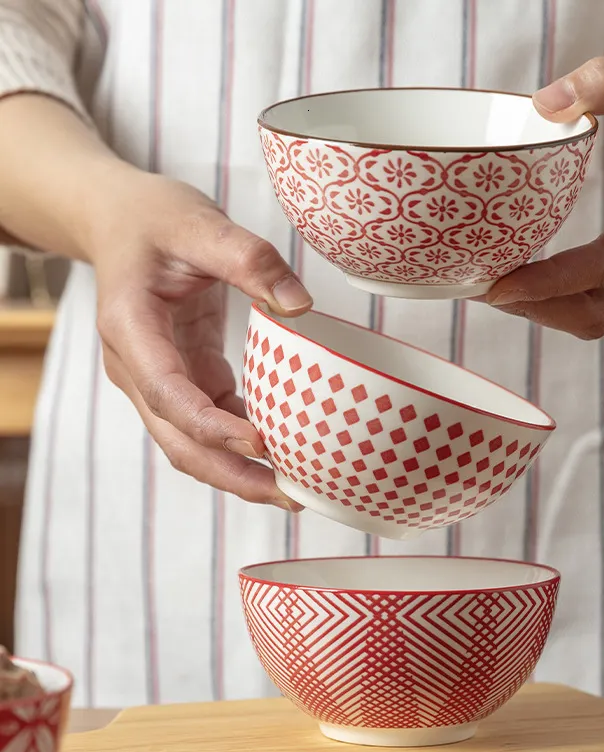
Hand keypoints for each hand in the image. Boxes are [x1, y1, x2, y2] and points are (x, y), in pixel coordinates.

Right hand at [91, 171, 310, 507]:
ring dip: (237, 471)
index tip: (262, 445)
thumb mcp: (199, 224)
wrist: (118, 221)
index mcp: (131, 329)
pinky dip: (239, 442)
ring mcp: (156, 378)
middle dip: (232, 474)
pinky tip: (280, 451)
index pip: (168, 394)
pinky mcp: (182, 377)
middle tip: (290, 495)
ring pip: (190, 443)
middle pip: (178, 440)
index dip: (213, 427)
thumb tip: (301, 305)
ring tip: (292, 489)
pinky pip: (208, 422)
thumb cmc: (151, 219)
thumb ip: (249, 259)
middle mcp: (136, 366)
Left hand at [486, 57, 603, 337]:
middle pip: (600, 311)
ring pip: (597, 318)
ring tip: (488, 289)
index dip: (552, 282)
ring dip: (541, 311)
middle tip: (480, 290)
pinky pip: (596, 305)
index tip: (497, 287)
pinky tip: (518, 281)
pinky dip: (555, 302)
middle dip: (537, 308)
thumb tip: (543, 104)